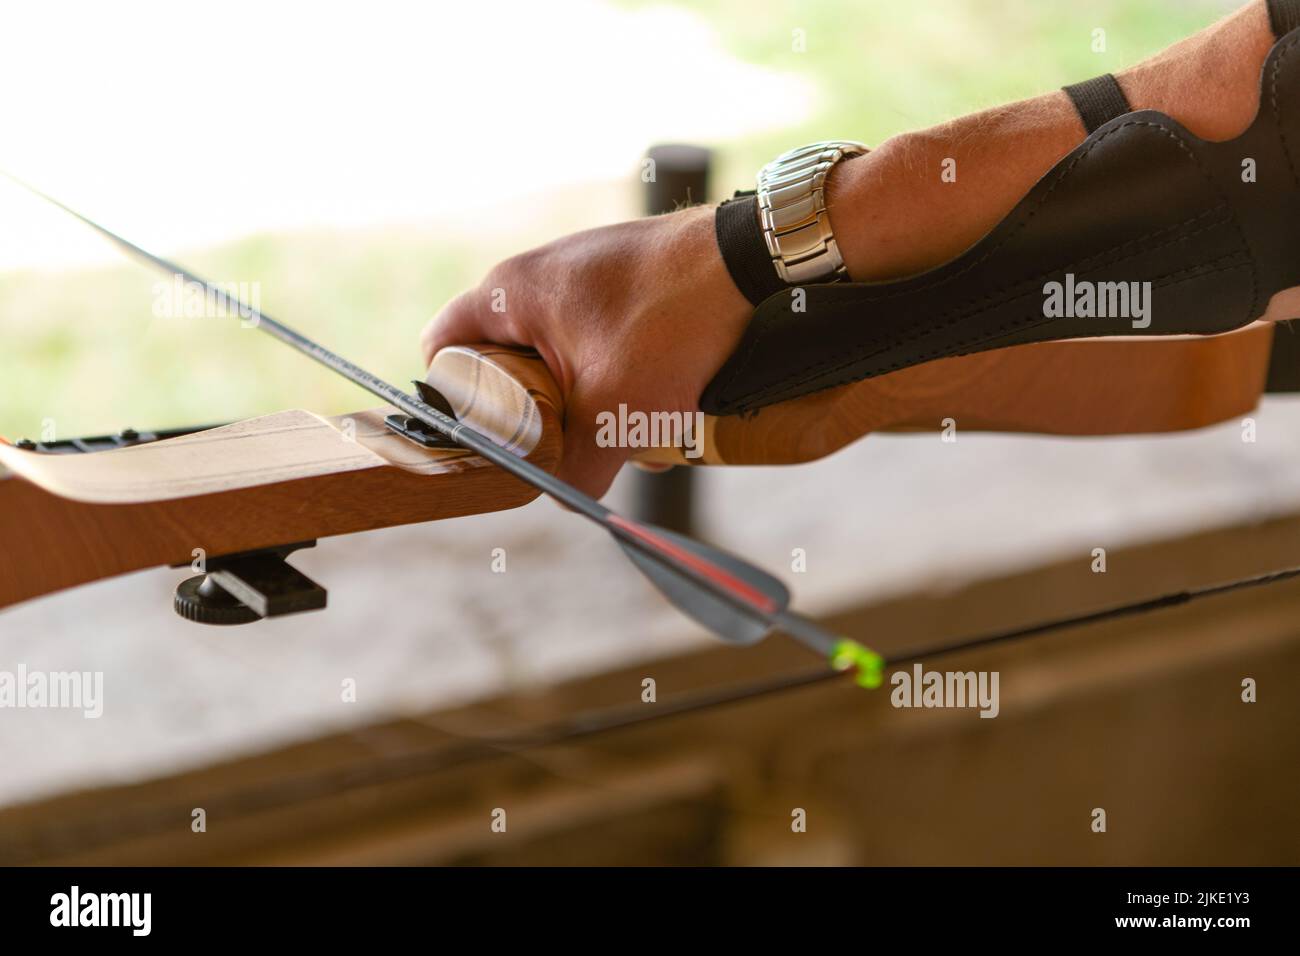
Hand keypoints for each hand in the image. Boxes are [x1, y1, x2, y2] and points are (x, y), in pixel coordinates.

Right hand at [420, 204, 751, 496]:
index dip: (449, 397)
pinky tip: (660, 402)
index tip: (479, 434)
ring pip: (558, 357)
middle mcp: (536, 277)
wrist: (747, 260)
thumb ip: (577, 466)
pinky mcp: (621, 285)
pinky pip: (597, 343)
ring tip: (628, 427)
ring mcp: (580, 278)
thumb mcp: (617, 412)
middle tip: (558, 442)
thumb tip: (562, 498)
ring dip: (586, 400)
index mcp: (508, 293)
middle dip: (534, 411)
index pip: (441, 346)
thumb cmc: (671, 319)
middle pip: (503, 359)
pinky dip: (618, 376)